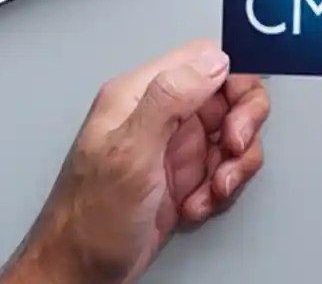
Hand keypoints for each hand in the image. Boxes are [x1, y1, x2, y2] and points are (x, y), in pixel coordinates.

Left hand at [0, 41, 269, 283]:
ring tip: (210, 189)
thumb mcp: (130, 152)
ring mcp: (170, 144)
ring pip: (230, 135)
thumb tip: (212, 62)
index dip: (235, 82)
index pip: (204, 59)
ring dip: (232, 166)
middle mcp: (157, 113)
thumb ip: (169, 99)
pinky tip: (194, 204)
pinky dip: (219, 190)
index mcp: (139, 94)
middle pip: (227, 97)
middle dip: (242, 128)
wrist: (79, 272)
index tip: (241, 116)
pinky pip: (222, 169)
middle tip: (232, 152)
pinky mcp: (180, 174)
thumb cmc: (89, 220)